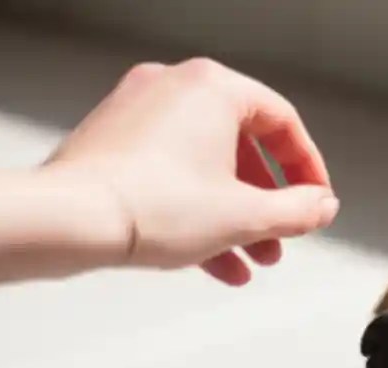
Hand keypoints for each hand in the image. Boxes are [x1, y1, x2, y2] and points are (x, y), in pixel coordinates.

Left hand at [44, 58, 336, 285]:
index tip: (314, 201)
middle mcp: (173, 88)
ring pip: (205, 165)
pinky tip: (210, 257)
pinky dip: (195, 209)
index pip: (282, 122)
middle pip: (242, 146)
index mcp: (212, 88)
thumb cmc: (149, 206)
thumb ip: (296, 211)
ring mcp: (137, 113)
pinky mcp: (112, 142)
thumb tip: (320, 206)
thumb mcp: (245, 217)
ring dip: (233, 214)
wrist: (67, 222)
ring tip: (249, 258)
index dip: (308, 169)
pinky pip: (170, 173)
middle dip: (266, 203)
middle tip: (280, 236)